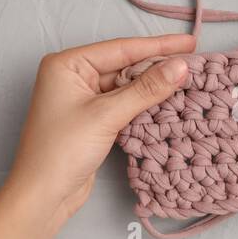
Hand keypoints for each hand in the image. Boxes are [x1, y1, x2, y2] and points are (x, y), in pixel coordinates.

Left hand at [0, 34, 193, 238]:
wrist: (42, 196)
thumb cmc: (62, 151)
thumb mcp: (107, 115)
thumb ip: (146, 89)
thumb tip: (181, 66)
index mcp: (68, 64)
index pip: (121, 49)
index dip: (158, 45)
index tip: (190, 42)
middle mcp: (73, 76)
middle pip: (124, 65)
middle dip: (157, 65)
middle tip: (195, 62)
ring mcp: (82, 98)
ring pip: (126, 85)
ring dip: (153, 86)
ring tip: (187, 79)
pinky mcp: (92, 119)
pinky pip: (123, 103)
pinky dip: (144, 103)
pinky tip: (167, 101)